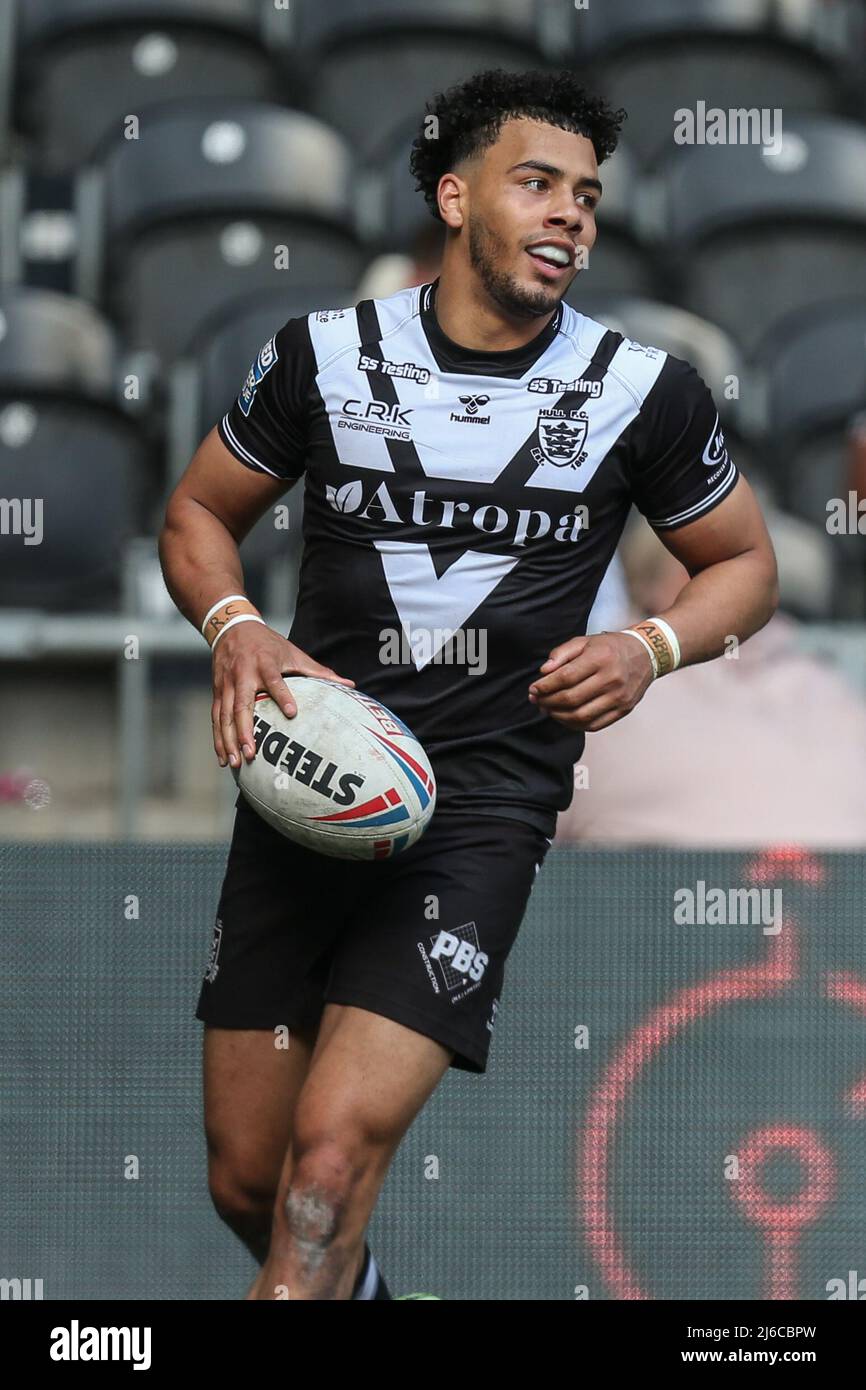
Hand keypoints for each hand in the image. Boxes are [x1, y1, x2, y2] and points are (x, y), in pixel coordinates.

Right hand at [212, 624, 353, 768]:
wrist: (232, 627)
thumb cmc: (267, 643)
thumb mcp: (293, 653)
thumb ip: (319, 671)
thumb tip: (350, 685)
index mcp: (264, 663)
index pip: (274, 680)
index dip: (282, 695)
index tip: (292, 713)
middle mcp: (243, 674)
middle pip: (242, 704)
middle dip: (245, 730)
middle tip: (252, 753)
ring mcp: (226, 684)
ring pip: (224, 715)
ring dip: (228, 740)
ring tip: (235, 762)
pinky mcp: (217, 692)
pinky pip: (216, 718)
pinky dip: (218, 739)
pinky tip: (223, 758)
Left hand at [528, 631, 654, 731]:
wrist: (647, 654)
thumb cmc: (611, 647)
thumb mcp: (585, 641)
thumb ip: (562, 653)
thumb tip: (544, 672)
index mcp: (600, 658)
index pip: (565, 677)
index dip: (545, 686)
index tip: (533, 689)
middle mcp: (611, 679)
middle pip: (571, 699)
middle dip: (548, 702)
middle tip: (536, 701)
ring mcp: (619, 697)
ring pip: (581, 716)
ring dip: (558, 716)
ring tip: (547, 710)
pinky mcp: (623, 710)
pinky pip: (594, 725)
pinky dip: (574, 725)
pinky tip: (564, 717)